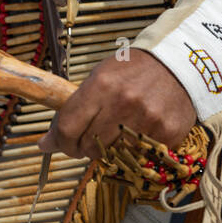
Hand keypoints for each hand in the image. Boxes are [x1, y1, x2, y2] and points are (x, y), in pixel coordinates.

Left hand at [38, 49, 195, 159]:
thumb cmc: (132, 70)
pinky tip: (138, 133)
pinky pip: (138, 158)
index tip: (62, 143)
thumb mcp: (99, 77)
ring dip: (108, 151)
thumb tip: (44, 144)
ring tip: (116, 132)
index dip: (60, 142)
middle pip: (88, 147)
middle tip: (90, 138)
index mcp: (101, 85)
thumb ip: (72, 110)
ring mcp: (146, 121)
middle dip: (83, 148)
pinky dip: (133, 152)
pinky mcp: (166, 135)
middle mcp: (123, 104)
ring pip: (112, 157)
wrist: (177, 64)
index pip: (67, 128)